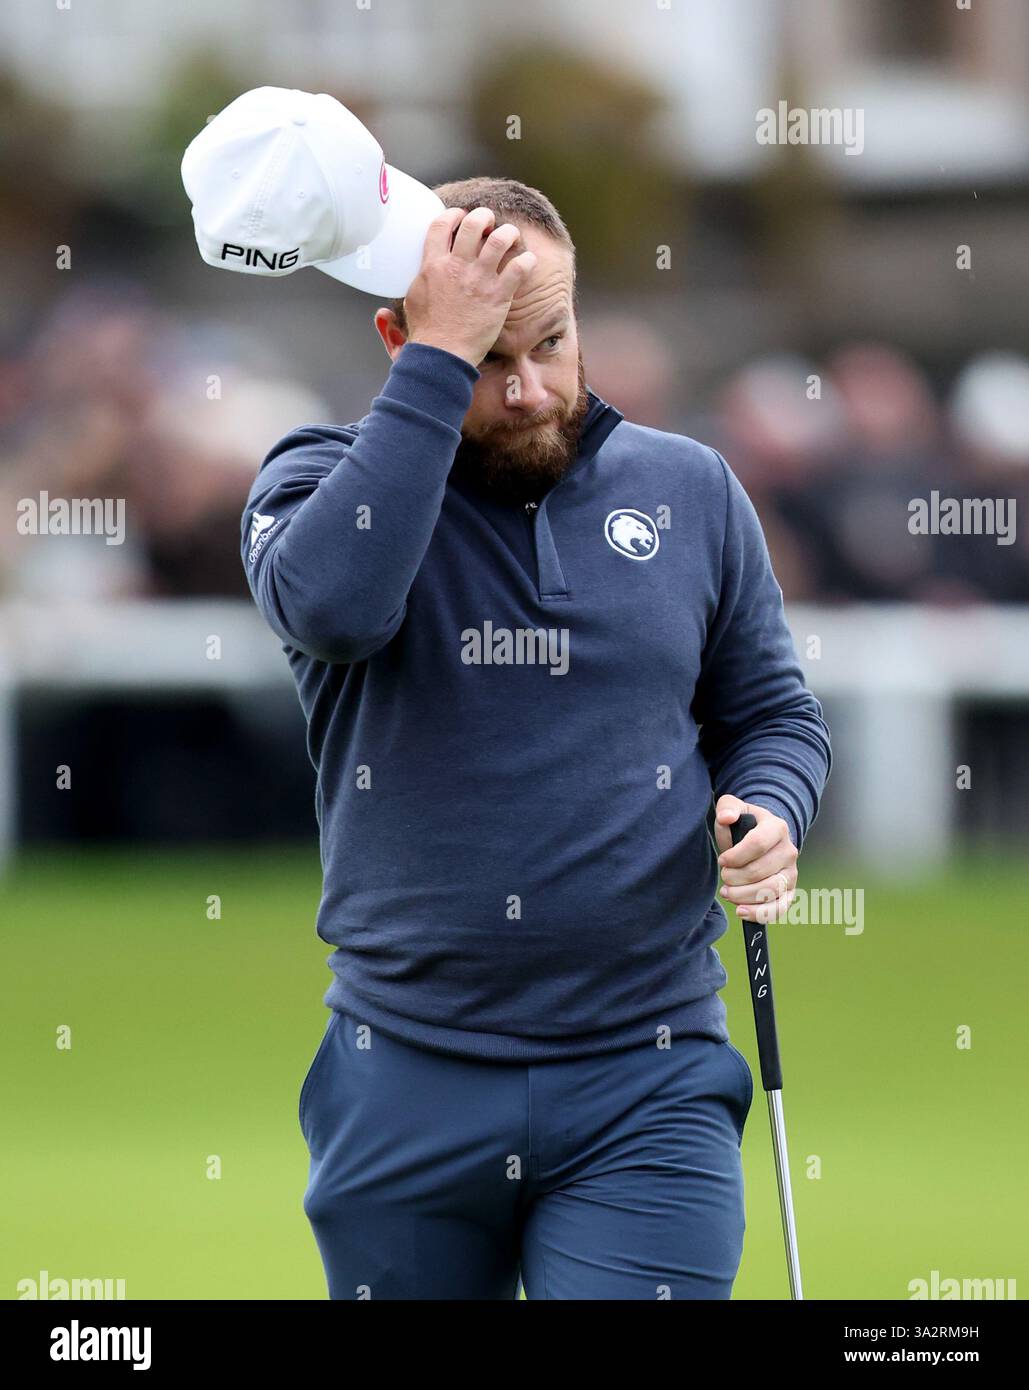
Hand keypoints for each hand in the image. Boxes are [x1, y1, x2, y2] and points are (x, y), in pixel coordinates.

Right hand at [404, 207, 536, 367]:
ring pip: (501, 239)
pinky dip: (527, 260)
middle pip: (474, 223)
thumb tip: (420, 273)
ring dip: (509, 233)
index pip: (442, 224)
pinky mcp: (499, 296)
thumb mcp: (412, 299)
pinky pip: (520, 267)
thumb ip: (419, 279)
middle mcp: (458, 266)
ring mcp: (480, 280)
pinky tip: (527, 262)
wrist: (442, 355)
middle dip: (485, 216)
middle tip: (490, 223)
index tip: (461, 217)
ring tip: (511, 237)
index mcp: (434, 265)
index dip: (454, 214)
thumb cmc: (426, 332)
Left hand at [714, 794, 797, 922]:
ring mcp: (791, 873)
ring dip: (742, 895)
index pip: (758, 844)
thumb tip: (726, 817)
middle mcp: (789, 851)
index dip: (735, 856)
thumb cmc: (743, 825)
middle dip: (734, 877)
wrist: (761, 839)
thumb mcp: (733, 809)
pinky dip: (760, 914)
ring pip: (769, 891)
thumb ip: (727, 808)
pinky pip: (779, 908)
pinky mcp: (789, 892)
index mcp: (777, 828)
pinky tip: (741, 911)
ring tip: (727, 892)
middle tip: (724, 875)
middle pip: (760, 871)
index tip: (722, 860)